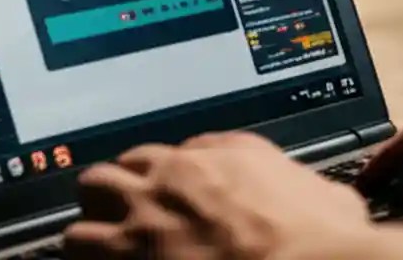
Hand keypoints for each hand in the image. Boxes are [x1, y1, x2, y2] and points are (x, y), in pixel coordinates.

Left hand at [64, 132, 370, 259]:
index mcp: (224, 157)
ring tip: (102, 248)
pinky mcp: (124, 254)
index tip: (174, 197)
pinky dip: (85, 256)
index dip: (170, 178)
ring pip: (87, 201)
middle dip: (117, 192)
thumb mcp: (325, 195)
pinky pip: (77, 246)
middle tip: (127, 220)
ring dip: (93, 225)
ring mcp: (145, 217)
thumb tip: (312, 196)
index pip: (175, 154)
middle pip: (118, 167)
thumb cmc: (324, 239)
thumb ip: (296, 186)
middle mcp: (175, 177)